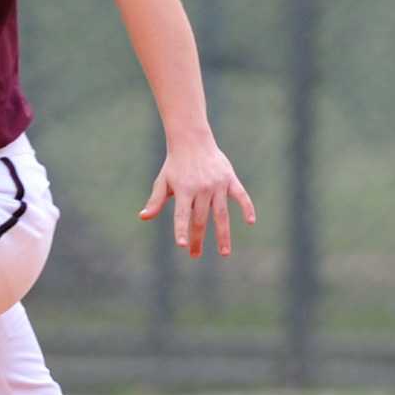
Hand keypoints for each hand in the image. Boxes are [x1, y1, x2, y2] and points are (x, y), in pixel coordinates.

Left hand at [139, 133, 255, 258]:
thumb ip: (156, 201)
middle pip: (201, 219)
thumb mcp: (163, 181)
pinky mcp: (230, 179)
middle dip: (198, 239)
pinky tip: (250, 221)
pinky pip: (241, 196)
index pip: (182, 215)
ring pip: (221, 214)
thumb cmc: (175, 164)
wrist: (192, 140)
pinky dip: (247, 207)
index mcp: (184, 190)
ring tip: (224, 253)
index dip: (181, 230)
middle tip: (195, 255)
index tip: (182, 246)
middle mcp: (201, 189)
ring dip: (223, 235)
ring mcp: (217, 185)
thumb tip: (143, 217)